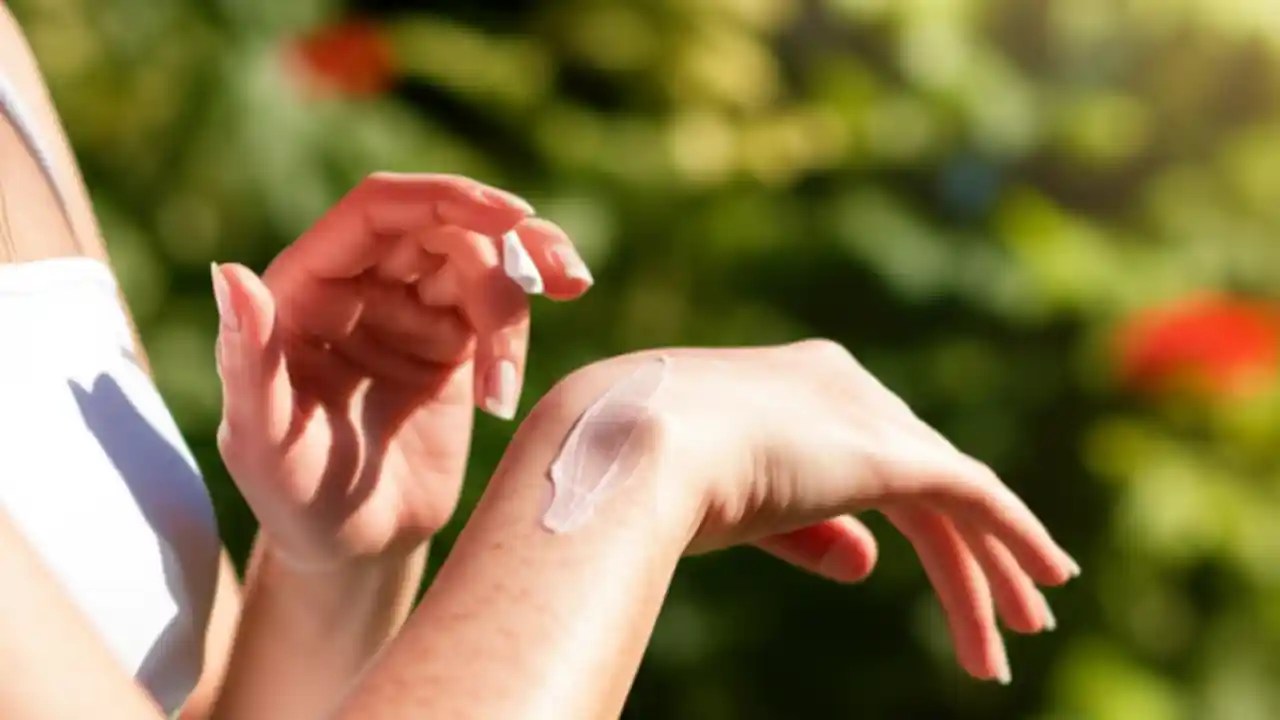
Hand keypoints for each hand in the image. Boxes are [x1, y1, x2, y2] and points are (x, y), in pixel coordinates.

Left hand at [212, 173, 591, 567]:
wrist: (354, 551)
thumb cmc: (293, 502)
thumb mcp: (262, 442)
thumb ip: (248, 360)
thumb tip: (230, 274)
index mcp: (305, 287)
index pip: (379, 210)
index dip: (445, 198)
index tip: (511, 217)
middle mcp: (359, 285)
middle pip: (445, 228)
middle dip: (507, 246)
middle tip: (561, 280)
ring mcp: (411, 312)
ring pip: (482, 262)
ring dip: (522, 294)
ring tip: (516, 373)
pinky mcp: (453, 344)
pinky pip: (500, 308)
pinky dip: (522, 332)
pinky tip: (506, 393)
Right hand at [530, 341, 1078, 682]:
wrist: (630, 443)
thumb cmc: (651, 474)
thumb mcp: (733, 504)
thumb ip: (806, 528)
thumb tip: (867, 564)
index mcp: (796, 386)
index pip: (872, 456)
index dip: (911, 516)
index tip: (935, 568)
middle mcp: (843, 386)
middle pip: (922, 481)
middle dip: (966, 550)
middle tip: (1005, 614)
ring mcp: (868, 414)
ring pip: (954, 497)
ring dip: (990, 568)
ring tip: (1022, 631)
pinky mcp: (889, 451)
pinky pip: (975, 496)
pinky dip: (1016, 537)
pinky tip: (1045, 580)